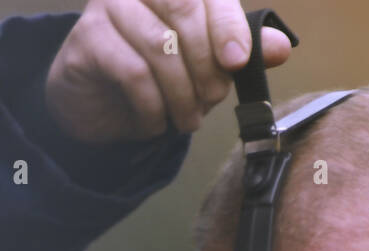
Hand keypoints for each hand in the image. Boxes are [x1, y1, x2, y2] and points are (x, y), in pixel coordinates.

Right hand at [46, 0, 293, 142]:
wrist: (96, 104)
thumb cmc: (154, 77)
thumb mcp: (203, 66)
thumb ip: (239, 51)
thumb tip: (280, 47)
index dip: (228, 27)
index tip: (237, 62)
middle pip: (184, 12)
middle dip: (206, 67)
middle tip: (210, 101)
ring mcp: (108, 8)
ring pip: (160, 47)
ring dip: (181, 94)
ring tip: (186, 120)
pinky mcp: (88, 39)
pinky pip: (133, 73)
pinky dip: (152, 107)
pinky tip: (155, 122)